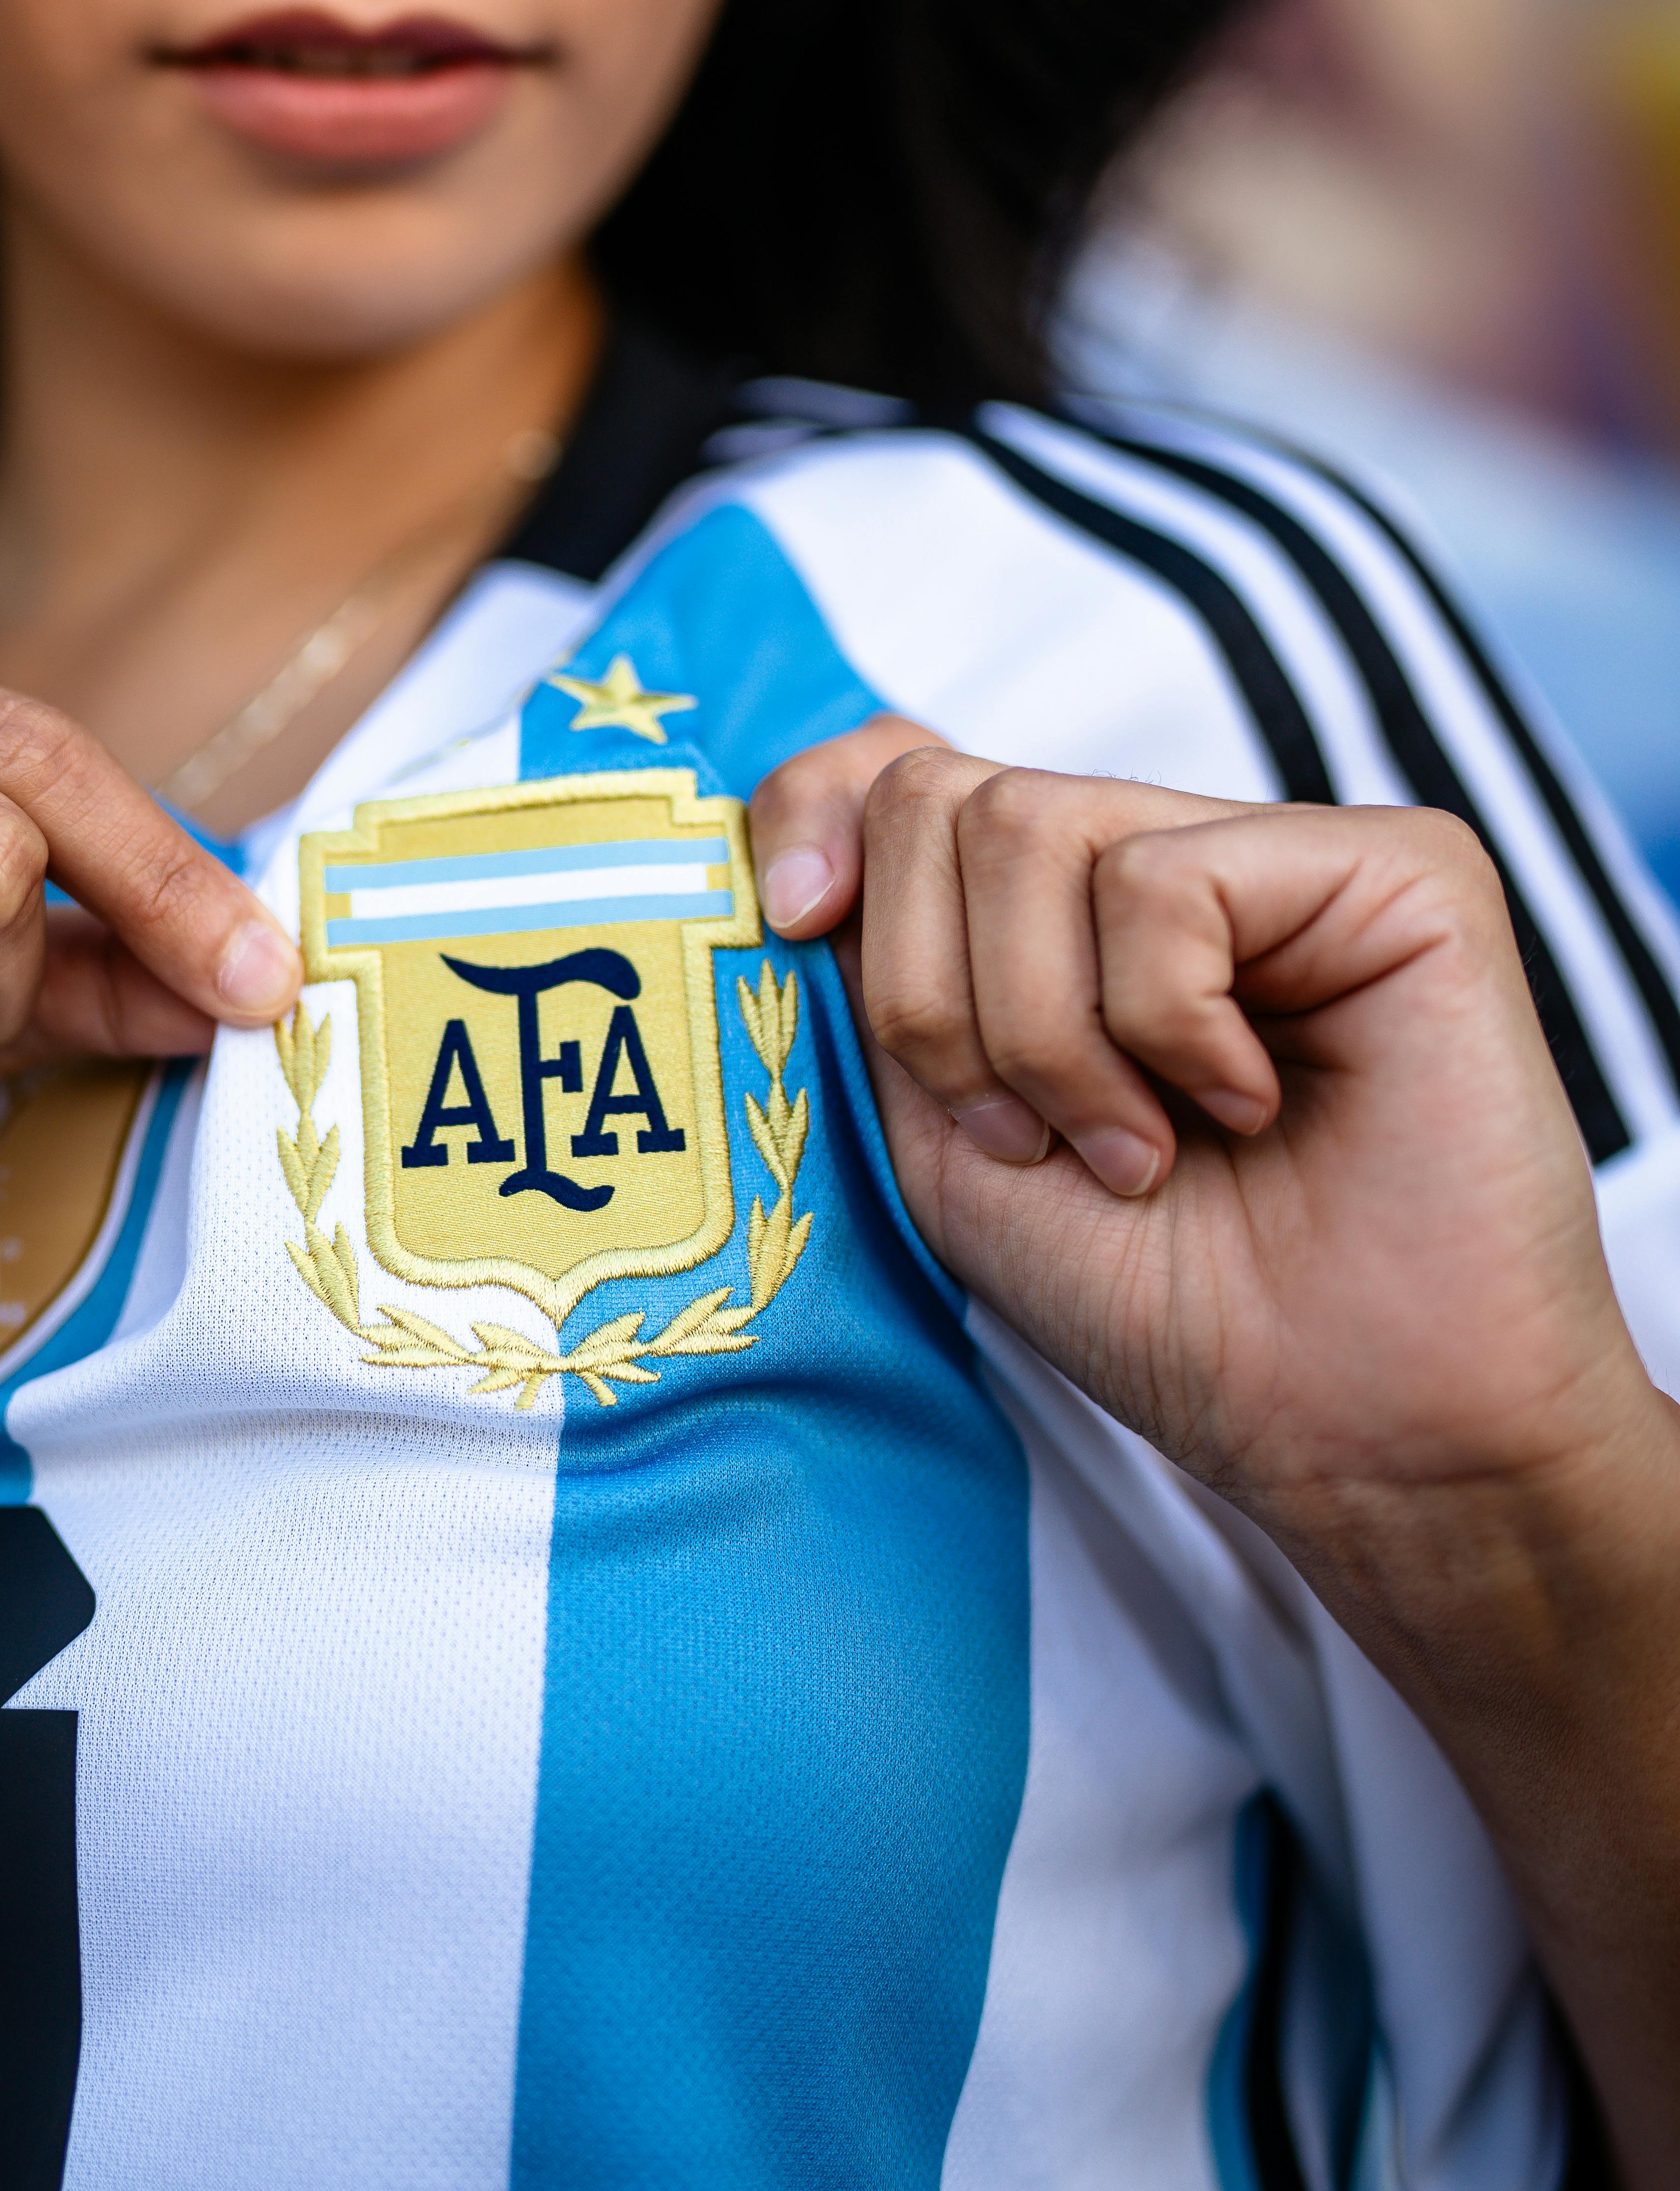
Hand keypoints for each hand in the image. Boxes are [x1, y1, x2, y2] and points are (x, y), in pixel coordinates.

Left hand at [750, 723, 1665, 1579]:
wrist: (1350, 1425)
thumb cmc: (1163, 1303)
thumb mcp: (946, 1140)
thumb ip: (876, 985)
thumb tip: (805, 861)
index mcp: (1064, 912)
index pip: (896, 765)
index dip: (813, 811)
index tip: (795, 923)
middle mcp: (1169, 851)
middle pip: (939, 798)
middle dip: (933, 998)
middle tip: (1032, 1140)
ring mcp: (1280, 849)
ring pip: (1028, 827)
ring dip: (1044, 1036)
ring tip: (1139, 1148)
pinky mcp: (1394, 863)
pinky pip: (1165, 881)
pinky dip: (1168, 1029)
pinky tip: (1249, 1108)